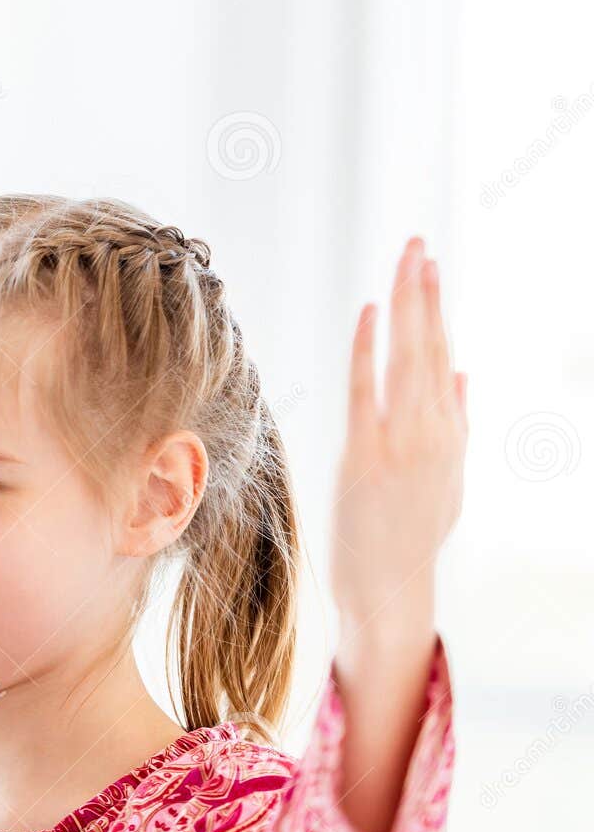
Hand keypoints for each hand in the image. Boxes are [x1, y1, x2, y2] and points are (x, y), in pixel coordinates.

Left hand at [330, 236, 466, 643]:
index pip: (442, 356)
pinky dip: (369, 349)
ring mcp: (402, 443)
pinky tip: (371, 313)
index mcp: (449, 433)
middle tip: (418, 244)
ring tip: (406, 261)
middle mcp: (432, 432)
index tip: (430, 268)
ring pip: (407, 359)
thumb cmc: (409, 536)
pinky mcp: (367, 458)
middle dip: (424, 292)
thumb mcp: (446, 480)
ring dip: (406, 306)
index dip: (435, 310)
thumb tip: (464, 375)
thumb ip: (456, 424)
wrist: (390, 588)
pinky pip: (368, 392)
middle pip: (429, 346)